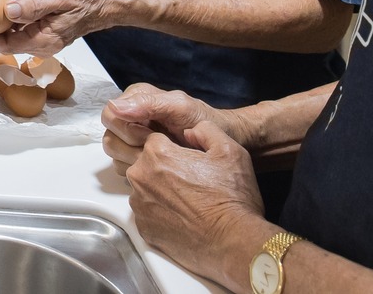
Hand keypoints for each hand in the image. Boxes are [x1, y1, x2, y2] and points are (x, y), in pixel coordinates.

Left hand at [0, 0, 114, 56]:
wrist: (105, 3)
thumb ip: (32, 6)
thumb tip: (7, 11)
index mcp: (43, 41)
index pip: (5, 44)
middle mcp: (42, 45)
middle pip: (7, 36)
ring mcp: (44, 39)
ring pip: (15, 27)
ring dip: (6, 7)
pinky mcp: (46, 30)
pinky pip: (25, 23)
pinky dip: (18, 7)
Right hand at [101, 84, 250, 170]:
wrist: (222, 141)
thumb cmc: (205, 120)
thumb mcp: (180, 107)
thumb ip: (148, 103)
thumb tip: (115, 107)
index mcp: (136, 99)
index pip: (110, 116)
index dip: (127, 130)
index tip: (150, 135)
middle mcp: (131, 118)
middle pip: (110, 137)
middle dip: (133, 147)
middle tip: (159, 149)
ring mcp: (133, 140)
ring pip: (115, 156)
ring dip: (137, 160)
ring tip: (163, 159)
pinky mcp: (139, 158)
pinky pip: (126, 169)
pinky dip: (142, 171)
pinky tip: (161, 168)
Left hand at [124, 119, 268, 288]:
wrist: (233, 242)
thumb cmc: (231, 198)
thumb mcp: (229, 150)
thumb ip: (206, 130)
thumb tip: (189, 130)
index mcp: (157, 154)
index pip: (154, 140)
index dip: (174, 149)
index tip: (189, 160)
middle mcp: (140, 177)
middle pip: (146, 164)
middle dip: (165, 169)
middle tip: (192, 182)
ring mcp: (139, 205)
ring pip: (145, 189)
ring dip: (161, 191)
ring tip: (189, 202)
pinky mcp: (143, 228)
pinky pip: (147, 213)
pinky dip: (161, 213)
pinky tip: (182, 217)